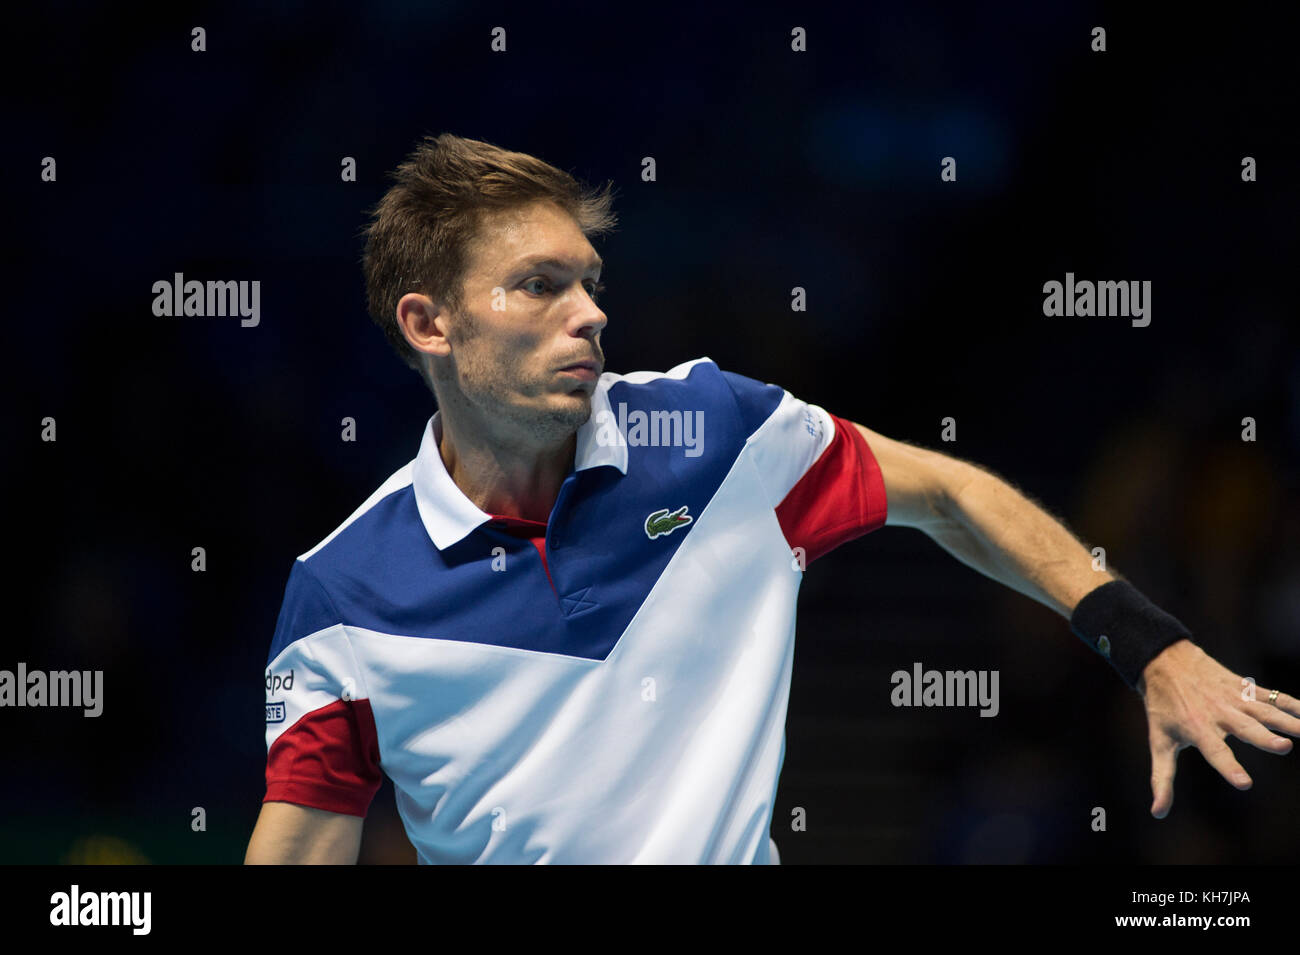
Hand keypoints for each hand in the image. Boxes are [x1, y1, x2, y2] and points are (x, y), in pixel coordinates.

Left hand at [1139, 639, 1299, 817]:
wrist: (1164, 661)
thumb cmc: (1162, 708)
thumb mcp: (1159, 741)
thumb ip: (1162, 778)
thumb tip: (1157, 813)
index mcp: (1197, 728)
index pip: (1215, 752)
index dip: (1229, 768)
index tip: (1245, 784)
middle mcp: (1218, 713)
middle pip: (1244, 728)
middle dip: (1263, 738)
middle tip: (1283, 746)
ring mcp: (1233, 699)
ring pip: (1264, 711)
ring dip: (1288, 721)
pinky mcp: (1244, 687)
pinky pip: (1272, 696)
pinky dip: (1292, 704)